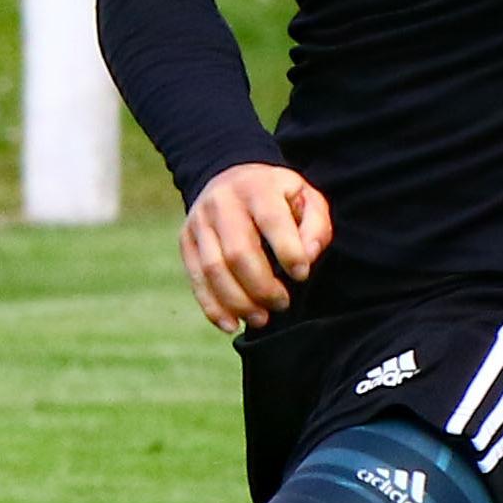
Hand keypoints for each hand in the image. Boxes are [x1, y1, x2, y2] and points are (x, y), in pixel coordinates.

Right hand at [180, 162, 331, 333]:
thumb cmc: (278, 197)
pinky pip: (196, 279)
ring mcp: (199, 222)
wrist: (230, 178)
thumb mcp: (305, 198)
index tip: (302, 275)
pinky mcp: (186, 241)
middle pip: (238, 252)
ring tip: (261, 318)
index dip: (288, 252)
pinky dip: (213, 307)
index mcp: (257, 187)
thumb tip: (307, 257)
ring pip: (213, 269)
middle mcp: (222, 202)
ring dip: (238, 301)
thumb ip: (315, 226)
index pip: (271, 221)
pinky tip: (232, 324)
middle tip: (282, 304)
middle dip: (262, 286)